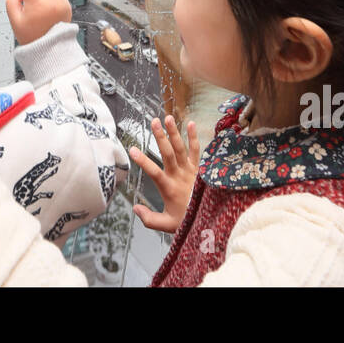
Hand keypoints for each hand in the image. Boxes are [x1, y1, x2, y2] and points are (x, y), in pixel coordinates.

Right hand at [130, 116, 200, 233]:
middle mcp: (179, 176)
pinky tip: (191, 123)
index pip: (154, 172)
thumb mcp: (166, 225)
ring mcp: (190, 171)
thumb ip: (149, 219)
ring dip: (174, 133)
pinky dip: (194, 138)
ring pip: (181, 149)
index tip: (132, 149)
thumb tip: (135, 208)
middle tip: (154, 122)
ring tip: (168, 118)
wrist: (211, 219)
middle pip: (168, 154)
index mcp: (169, 188)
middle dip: (160, 137)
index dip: (143, 161)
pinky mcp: (199, 169)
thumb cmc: (187, 221)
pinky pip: (197, 151)